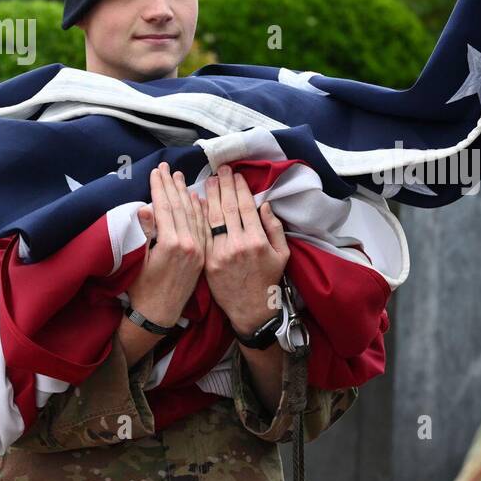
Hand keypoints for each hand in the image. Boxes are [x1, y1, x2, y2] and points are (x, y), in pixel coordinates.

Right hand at [125, 162, 208, 327]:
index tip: (156, 171)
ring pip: (195, 215)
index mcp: (171, 243)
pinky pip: (204, 228)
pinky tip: (197, 199)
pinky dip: (200, 212)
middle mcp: (188, 244)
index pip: (165, 207)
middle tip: (168, 168)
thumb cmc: (142, 289)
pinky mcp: (203, 256)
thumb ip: (146, 233)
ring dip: (187, 194)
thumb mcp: (139, 260)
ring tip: (180, 178)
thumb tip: (145, 208)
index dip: (160, 188)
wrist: (159, 314)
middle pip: (181, 207)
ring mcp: (199, 250)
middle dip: (172, 186)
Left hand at [202, 164, 289, 334]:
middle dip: (224, 186)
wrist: (251, 310)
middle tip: (220, 170)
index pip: (246, 207)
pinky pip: (203, 234)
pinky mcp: (208, 262)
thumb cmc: (269, 280)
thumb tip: (264, 205)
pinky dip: (200, 217)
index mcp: (257, 241)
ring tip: (209, 180)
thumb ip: (274, 228)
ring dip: (210, 197)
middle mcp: (238, 245)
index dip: (240, 189)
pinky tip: (198, 203)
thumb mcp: (282, 254)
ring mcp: (221, 254)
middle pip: (228, 208)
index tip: (236, 176)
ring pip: (212, 218)